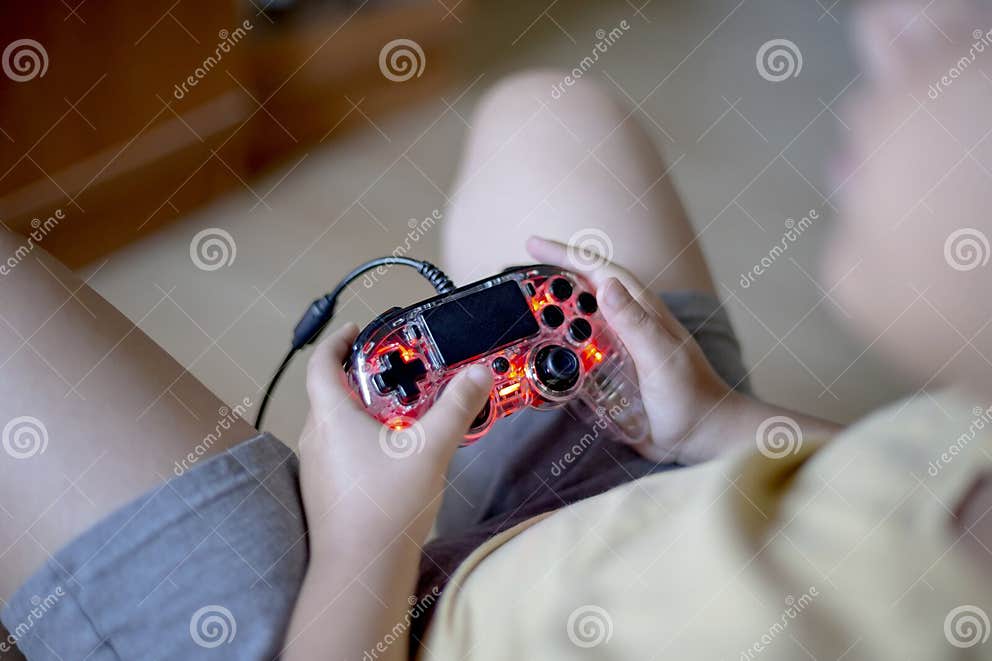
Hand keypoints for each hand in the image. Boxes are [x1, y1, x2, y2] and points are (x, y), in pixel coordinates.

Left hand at [297, 323, 492, 555]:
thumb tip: (477, 374)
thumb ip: (456, 408)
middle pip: (328, 393)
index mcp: (330, 417)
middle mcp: (315, 439)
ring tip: (399, 414)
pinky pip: (338, 453)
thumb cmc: (386, 506)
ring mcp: (316, 469)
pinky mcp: (324, 493)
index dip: (336, 341)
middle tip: (393, 373)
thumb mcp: (430, 448)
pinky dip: (360, 441)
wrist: (361, 570)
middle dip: (358, 378)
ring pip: (334, 425)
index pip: (320, 363)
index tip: (356, 330)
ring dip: (360, 412)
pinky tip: (392, 456)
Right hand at [527, 236, 736, 463]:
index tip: (531, 245)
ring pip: (575, 323)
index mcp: (640, 311)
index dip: (565, 254)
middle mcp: (626, 324)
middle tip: (513, 288)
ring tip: (517, 322)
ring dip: (548, 318)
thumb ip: (635, 322)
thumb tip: (604, 284)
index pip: (598, 270)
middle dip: (548, 285)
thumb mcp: (661, 357)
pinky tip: (538, 360)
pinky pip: (577, 354)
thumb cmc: (691, 397)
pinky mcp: (611, 374)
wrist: (703, 437)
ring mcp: (618, 348)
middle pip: (581, 293)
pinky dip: (556, 351)